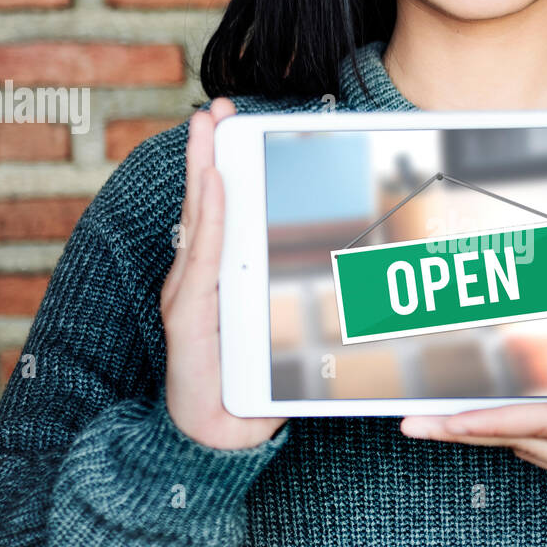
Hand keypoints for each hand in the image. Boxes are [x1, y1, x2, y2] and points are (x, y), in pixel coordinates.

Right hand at [161, 97, 286, 449]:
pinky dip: (210, 219)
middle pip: (206, 204)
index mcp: (221, 279)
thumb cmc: (253, 389)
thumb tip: (359, 288)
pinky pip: (203, 258)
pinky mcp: (188, 314)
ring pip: (201, 220)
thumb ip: (305, 311)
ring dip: (206, 169)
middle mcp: (199, 279)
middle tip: (219, 107)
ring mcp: (189, 293)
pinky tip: (216, 184)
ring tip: (209, 125)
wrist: (219, 439)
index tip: (233, 125)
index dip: (224, 168)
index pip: (223, 214)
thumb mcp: (287, 339)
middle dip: (209, 152)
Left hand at [399, 251, 546, 505]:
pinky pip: (544, 455)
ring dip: (483, 434)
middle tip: (413, 421)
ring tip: (434, 418)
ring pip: (527, 451)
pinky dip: (514, 436)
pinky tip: (488, 420)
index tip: (450, 417)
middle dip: (464, 431)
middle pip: (520, 443)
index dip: (494, 419)